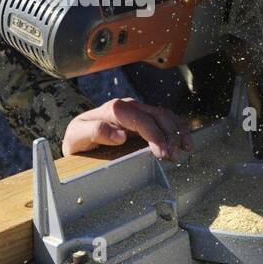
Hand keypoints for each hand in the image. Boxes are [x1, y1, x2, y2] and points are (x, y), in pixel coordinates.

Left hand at [62, 98, 192, 160]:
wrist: (79, 135)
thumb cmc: (78, 137)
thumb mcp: (77, 136)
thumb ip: (95, 132)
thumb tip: (120, 135)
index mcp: (113, 109)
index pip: (141, 120)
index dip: (155, 136)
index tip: (163, 154)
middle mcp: (128, 106)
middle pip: (157, 115)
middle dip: (169, 136)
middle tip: (174, 157)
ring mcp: (138, 109)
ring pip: (165, 114)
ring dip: (177, 131)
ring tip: (185, 148)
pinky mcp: (144, 116)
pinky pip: (166, 117)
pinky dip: (178, 126)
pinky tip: (185, 139)